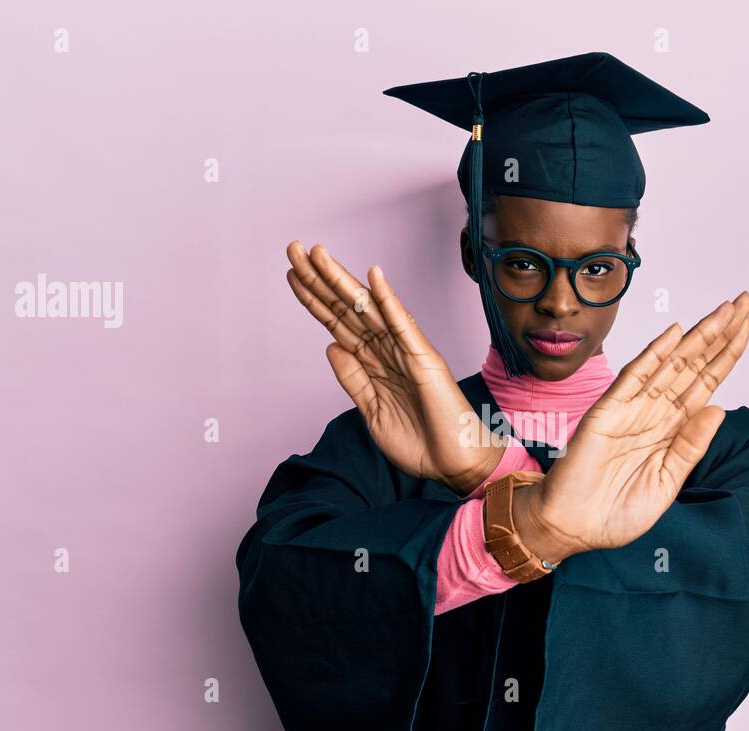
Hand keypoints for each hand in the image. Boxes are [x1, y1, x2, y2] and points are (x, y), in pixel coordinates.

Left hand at [286, 241, 504, 495]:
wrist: (456, 463)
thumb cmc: (420, 441)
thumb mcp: (372, 411)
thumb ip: (353, 379)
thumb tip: (331, 346)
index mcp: (374, 363)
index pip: (338, 322)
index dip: (315, 299)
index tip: (292, 275)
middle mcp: (388, 350)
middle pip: (347, 308)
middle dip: (319, 279)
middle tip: (293, 248)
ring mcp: (406, 352)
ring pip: (368, 309)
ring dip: (343, 281)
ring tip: (317, 254)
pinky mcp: (424, 360)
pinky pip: (403, 326)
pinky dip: (389, 301)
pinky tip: (374, 277)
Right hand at [516, 292, 748, 560]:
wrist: (572, 528)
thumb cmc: (614, 512)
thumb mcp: (666, 485)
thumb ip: (690, 448)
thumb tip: (719, 407)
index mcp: (671, 430)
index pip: (705, 384)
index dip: (727, 355)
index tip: (748, 327)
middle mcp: (654, 412)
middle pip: (693, 365)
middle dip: (720, 333)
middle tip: (745, 301)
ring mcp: (630, 409)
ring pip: (670, 364)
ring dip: (697, 337)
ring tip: (724, 310)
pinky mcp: (606, 413)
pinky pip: (633, 378)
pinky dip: (653, 355)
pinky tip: (674, 334)